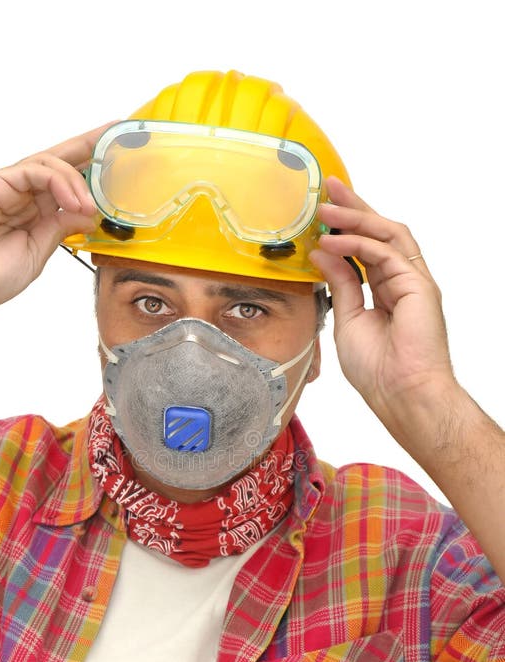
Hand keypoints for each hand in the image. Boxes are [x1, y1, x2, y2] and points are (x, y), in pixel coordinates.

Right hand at [0, 125, 105, 327]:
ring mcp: (9, 187)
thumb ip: (60, 229)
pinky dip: (59, 181)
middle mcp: (23, 196)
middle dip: (90, 146)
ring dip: (77, 182)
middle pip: (62, 162)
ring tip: (88, 206)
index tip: (119, 163)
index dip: (92, 172)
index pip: (69, 185)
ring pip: (52, 163)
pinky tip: (72, 202)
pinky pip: (34, 170)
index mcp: (35, 214)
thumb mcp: (37, 254)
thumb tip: (88, 212)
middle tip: (117, 133)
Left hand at [310, 177, 454, 432]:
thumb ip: (339, 285)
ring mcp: (413, 281)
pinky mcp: (418, 285)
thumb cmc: (378, 370)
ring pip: (386, 234)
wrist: (401, 394)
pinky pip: (384, 254)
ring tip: (326, 208)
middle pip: (380, 232)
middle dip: (354, 208)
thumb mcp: (347, 320)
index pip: (366, 248)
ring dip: (356, 217)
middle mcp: (403, 280)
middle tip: (329, 188)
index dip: (346, 226)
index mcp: (387, 290)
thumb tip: (323, 254)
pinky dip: (357, 244)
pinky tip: (332, 241)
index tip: (323, 211)